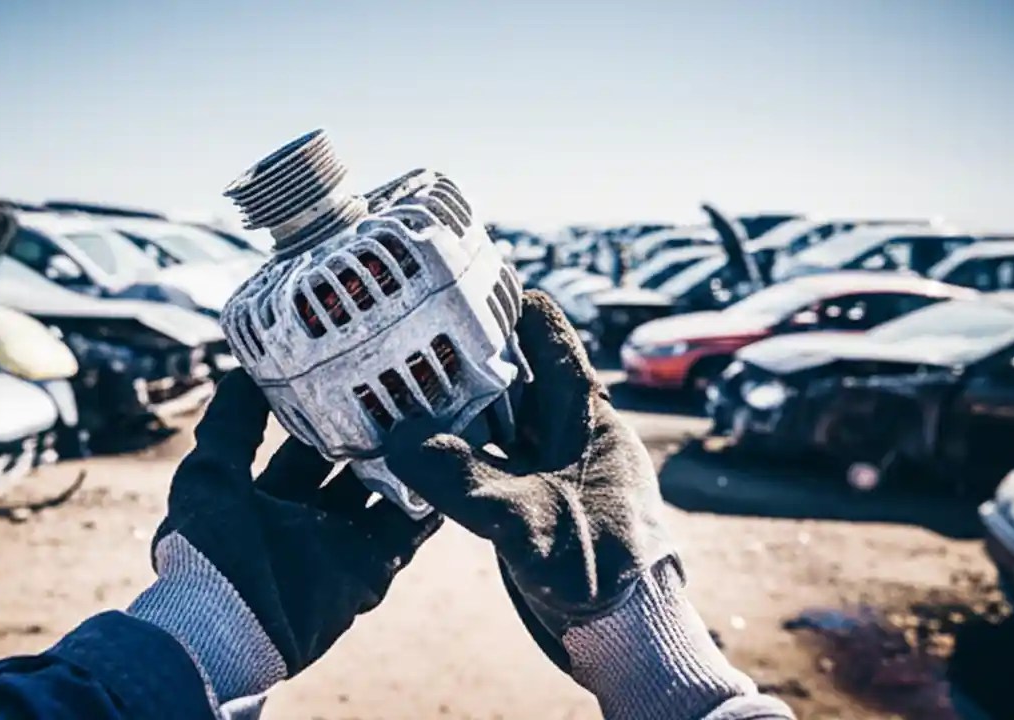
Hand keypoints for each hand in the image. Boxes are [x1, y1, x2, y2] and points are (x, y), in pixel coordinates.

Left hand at [129, 370, 440, 702]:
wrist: (221, 626)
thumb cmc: (206, 547)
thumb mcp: (210, 471)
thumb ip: (229, 424)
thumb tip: (244, 370)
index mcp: (264, 495)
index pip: (306, 445)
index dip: (329, 415)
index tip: (355, 379)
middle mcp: (304, 518)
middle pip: (351, 467)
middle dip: (376, 435)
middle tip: (410, 391)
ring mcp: (337, 546)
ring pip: (383, 496)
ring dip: (408, 464)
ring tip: (441, 419)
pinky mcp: (366, 573)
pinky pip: (404, 534)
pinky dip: (428, 507)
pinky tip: (451, 472)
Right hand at [385, 290, 674, 669]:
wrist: (622, 633)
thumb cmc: (600, 570)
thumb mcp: (531, 521)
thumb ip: (467, 482)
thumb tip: (402, 439)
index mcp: (587, 413)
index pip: (547, 334)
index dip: (505, 304)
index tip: (454, 284)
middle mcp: (565, 429)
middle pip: (510, 369)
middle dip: (461, 351)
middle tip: (401, 334)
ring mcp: (543, 463)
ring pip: (490, 415)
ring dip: (449, 403)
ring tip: (391, 383)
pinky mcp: (523, 498)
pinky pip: (478, 459)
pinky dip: (447, 449)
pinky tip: (407, 446)